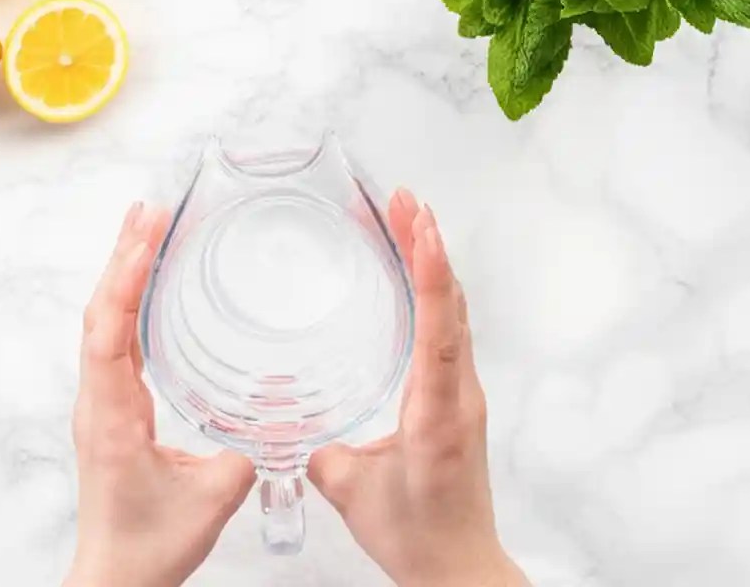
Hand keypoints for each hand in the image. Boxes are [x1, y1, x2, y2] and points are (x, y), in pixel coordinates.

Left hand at [66, 204, 256, 586]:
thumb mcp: (211, 500)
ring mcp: (100, 404)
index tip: (145, 236)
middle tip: (148, 211)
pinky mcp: (111, 410)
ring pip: (102, 324)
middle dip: (122, 257)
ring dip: (120, 274)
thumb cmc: (148, 546)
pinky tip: (146, 285)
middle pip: (100, 314)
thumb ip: (246, 456)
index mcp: (111, 417)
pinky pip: (111, 343)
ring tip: (144, 229)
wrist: (115, 577)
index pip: (109, 334)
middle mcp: (97, 402)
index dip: (125, 282)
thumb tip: (278, 421)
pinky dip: (126, 303)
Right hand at [308, 190, 529, 586]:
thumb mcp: (353, 494)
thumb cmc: (418, 537)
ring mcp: (463, 395)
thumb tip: (287, 425)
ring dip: (433, 263)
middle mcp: (458, 394)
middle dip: (428, 244)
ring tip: (407, 218)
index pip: (437, 328)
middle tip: (400, 198)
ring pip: (454, 314)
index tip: (417, 220)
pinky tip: (413, 278)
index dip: (429, 271)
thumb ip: (320, 453)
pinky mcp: (457, 401)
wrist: (459, 568)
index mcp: (436, 413)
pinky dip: (433, 294)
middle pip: (451, 304)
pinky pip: (449, 333)